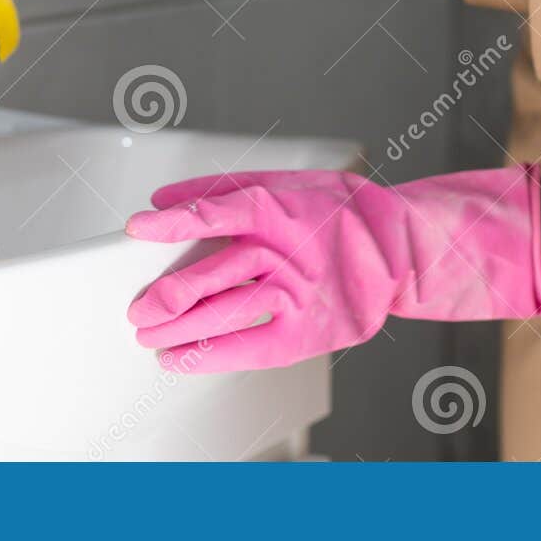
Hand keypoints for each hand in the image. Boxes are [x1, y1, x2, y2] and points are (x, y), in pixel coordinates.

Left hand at [124, 165, 540, 373]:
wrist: (402, 250)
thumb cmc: (341, 213)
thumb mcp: (289, 182)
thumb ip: (225, 189)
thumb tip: (165, 197)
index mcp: (283, 209)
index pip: (219, 211)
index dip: (175, 221)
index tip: (138, 227)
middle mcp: (289, 254)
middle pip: (217, 273)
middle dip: (168, 294)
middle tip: (138, 307)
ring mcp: (298, 296)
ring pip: (228, 313)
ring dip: (180, 330)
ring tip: (149, 336)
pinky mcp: (308, 333)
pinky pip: (251, 348)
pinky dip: (211, 356)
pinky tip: (183, 358)